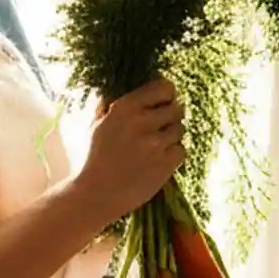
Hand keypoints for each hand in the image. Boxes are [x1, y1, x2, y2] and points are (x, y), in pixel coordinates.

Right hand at [75, 78, 185, 223]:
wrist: (98, 193)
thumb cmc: (96, 157)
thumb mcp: (98, 124)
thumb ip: (112, 103)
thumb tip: (126, 83)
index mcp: (125, 108)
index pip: (164, 87)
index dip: (166, 95)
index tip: (162, 103)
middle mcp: (142, 122)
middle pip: (177, 108)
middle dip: (170, 117)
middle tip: (158, 128)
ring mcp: (155, 144)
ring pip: (180, 130)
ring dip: (170, 137)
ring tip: (154, 147)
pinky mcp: (165, 163)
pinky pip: (181, 150)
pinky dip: (172, 155)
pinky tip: (157, 161)